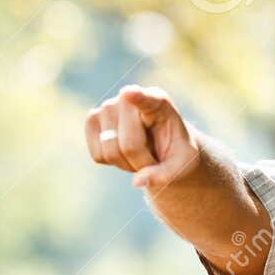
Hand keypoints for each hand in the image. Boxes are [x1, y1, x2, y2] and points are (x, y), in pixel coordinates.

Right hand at [85, 85, 199, 193]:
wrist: (161, 145)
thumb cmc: (175, 151)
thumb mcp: (182, 164)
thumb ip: (166, 174)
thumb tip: (138, 182)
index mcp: (159, 103)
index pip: (147, 99)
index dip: (137, 97)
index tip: (129, 93)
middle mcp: (129, 98)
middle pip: (129, 144)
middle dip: (141, 162)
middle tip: (154, 158)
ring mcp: (107, 107)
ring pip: (110, 151)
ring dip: (126, 163)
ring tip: (140, 153)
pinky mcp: (92, 120)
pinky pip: (97, 155)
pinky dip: (110, 162)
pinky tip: (122, 151)